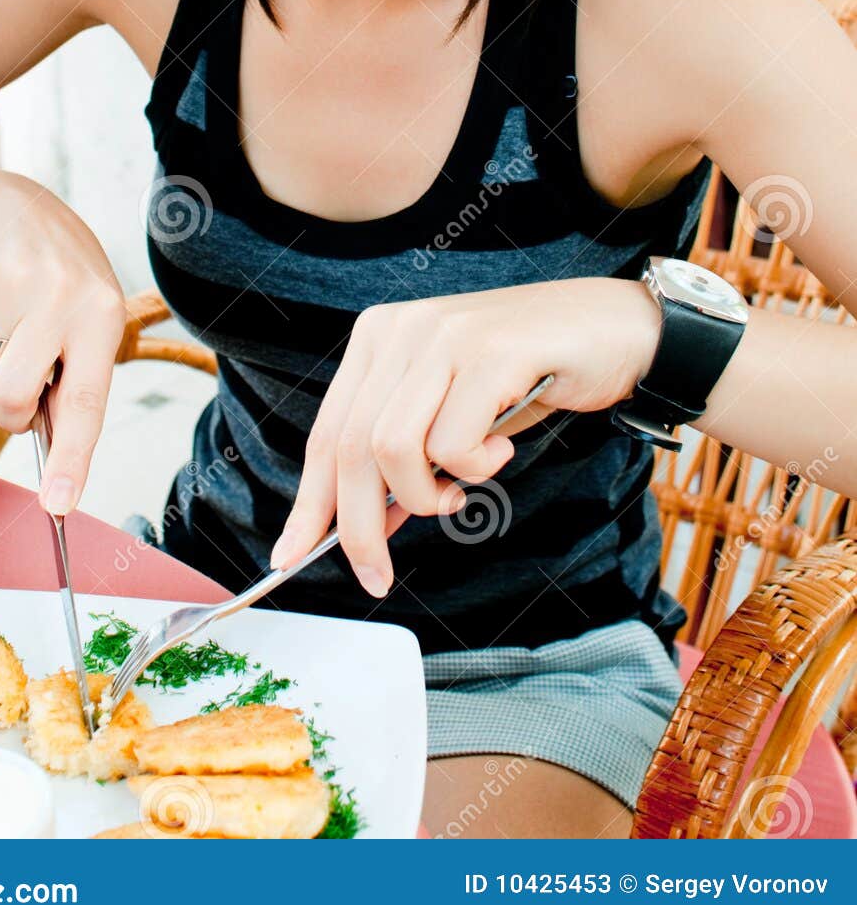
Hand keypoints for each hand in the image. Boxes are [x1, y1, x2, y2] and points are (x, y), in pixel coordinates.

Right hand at [0, 170, 127, 515]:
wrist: (7, 207)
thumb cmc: (59, 274)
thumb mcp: (90, 310)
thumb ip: (79, 371)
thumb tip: (52, 442)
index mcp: (103, 313)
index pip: (88, 401)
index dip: (73, 459)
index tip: (59, 504)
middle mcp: (61, 298)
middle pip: (14, 398)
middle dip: (11, 410)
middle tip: (21, 386)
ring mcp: (10, 286)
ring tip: (9, 327)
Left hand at [268, 275, 659, 596]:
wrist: (613, 330)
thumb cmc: (530, 377)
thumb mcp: (454, 418)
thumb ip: (405, 461)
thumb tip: (363, 525)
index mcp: (379, 338)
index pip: (327, 432)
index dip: (309, 502)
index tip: (290, 556)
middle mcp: (400, 330)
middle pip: (351, 448)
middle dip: (359, 527)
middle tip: (378, 574)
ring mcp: (442, 337)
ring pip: (392, 450)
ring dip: (426, 495)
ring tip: (461, 489)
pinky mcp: (487, 352)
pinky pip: (453, 444)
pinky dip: (474, 468)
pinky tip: (499, 451)